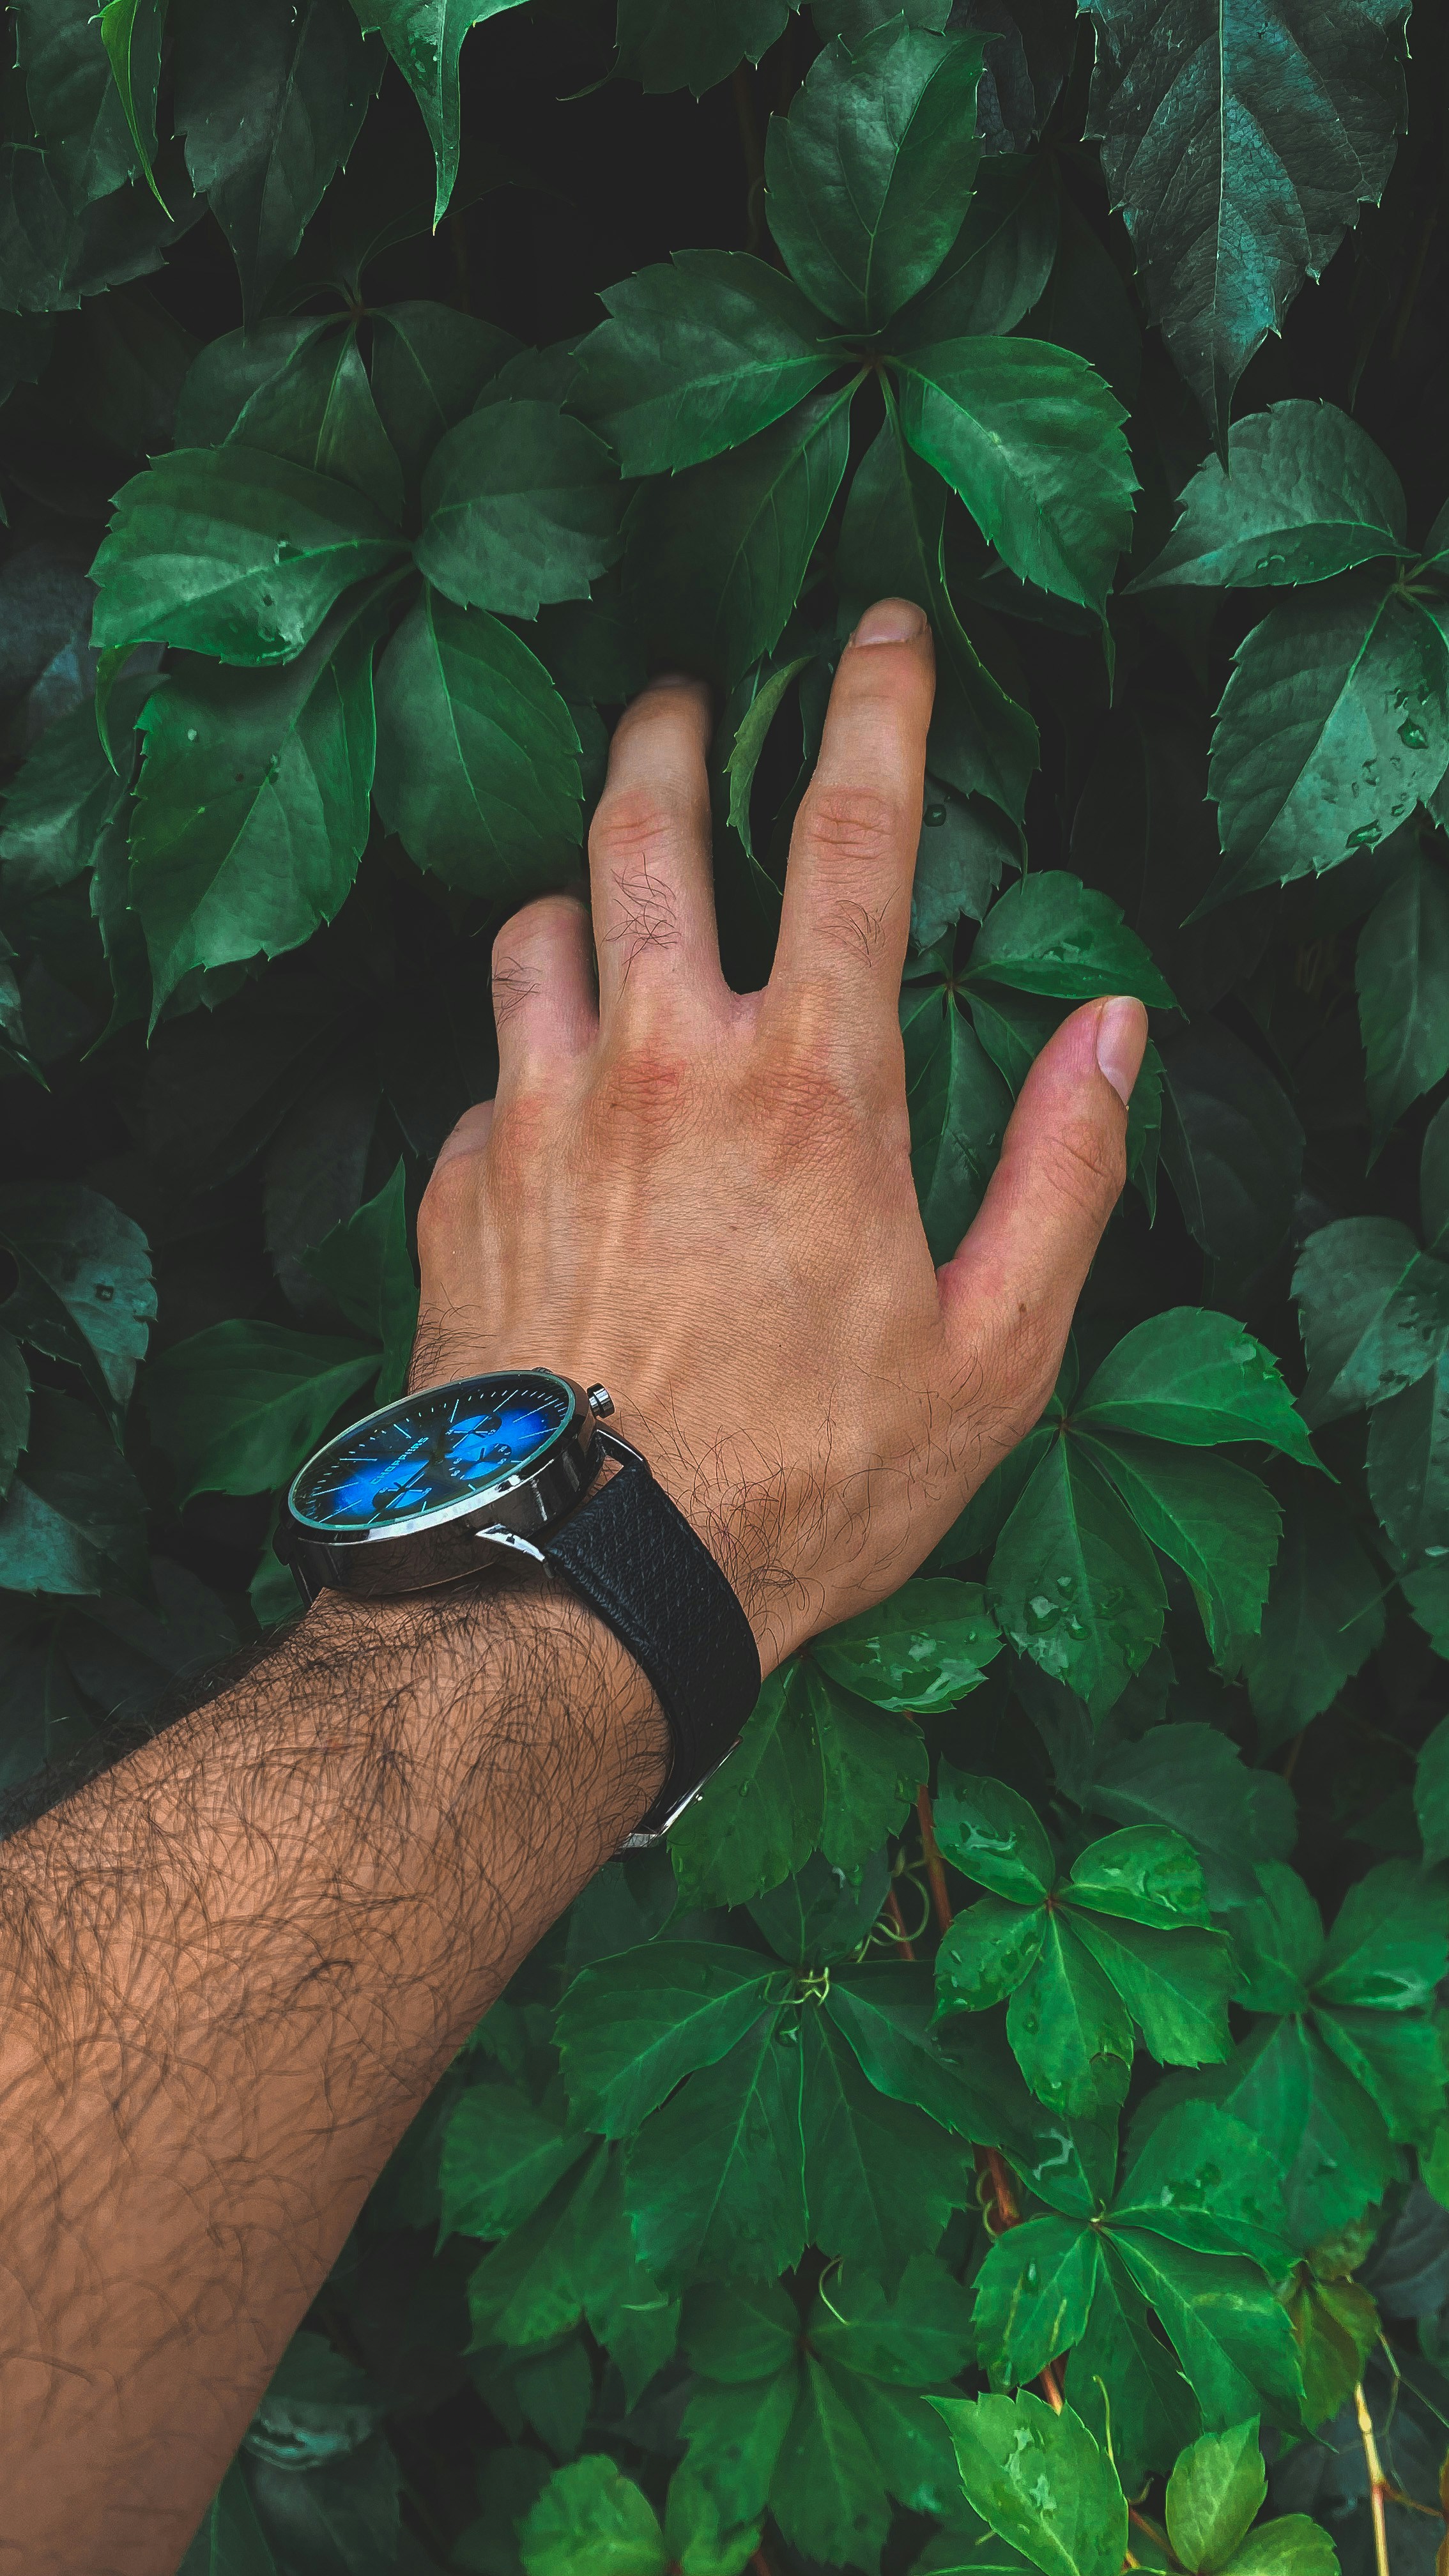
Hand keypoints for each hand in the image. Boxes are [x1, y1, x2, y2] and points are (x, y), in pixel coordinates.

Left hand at [412, 597, 1146, 1671]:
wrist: (585, 1583)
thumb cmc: (806, 1482)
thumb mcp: (993, 1353)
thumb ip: (1063, 1171)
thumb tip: (1110, 1028)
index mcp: (813, 1082)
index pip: (852, 830)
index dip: (877, 706)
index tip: (882, 630)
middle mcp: (659, 1060)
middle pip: (645, 821)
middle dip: (669, 732)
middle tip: (683, 698)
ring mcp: (539, 1112)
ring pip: (537, 924)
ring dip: (578, 896)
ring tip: (605, 910)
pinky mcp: (459, 1183)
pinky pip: (483, 1074)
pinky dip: (522, 1067)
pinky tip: (552, 1125)